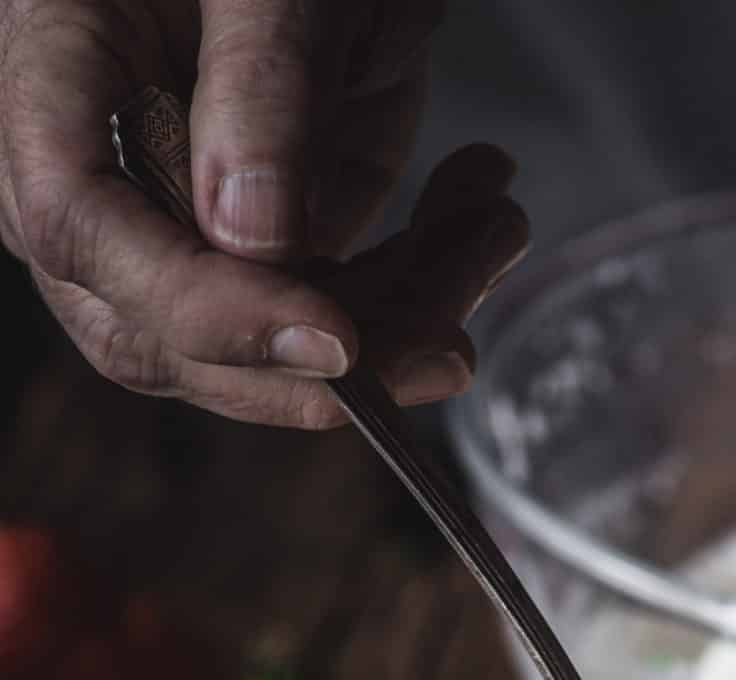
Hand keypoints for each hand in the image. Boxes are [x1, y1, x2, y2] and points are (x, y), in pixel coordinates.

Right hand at [0, 0, 527, 426]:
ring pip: (269, 347)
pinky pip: (341, 309)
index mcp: (55, 68)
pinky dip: (428, 285)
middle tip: (445, 343)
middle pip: (165, 332)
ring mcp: (189, 217)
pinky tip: (484, 217)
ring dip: (404, 322)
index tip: (330, 339)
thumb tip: (250, 238)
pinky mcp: (275, 241)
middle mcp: (104, 164)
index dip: (200, 306)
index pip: (79, 224)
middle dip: (321, 365)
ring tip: (493, 228)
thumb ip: (258, 85)